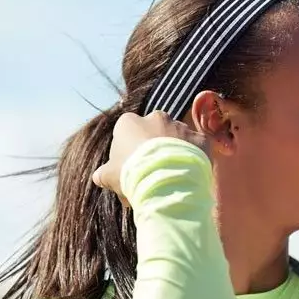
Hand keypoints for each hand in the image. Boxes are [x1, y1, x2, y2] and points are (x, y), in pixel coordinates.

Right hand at [92, 111, 209, 205]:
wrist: (165, 181)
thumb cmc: (132, 175)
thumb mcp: (109, 176)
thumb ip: (103, 173)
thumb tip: (98, 177)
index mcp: (130, 122)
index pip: (127, 132)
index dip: (129, 151)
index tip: (131, 169)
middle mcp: (156, 117)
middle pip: (154, 132)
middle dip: (153, 148)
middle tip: (153, 172)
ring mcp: (180, 126)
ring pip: (176, 138)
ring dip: (174, 152)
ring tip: (172, 176)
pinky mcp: (200, 138)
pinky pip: (197, 147)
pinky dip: (194, 158)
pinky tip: (190, 174)